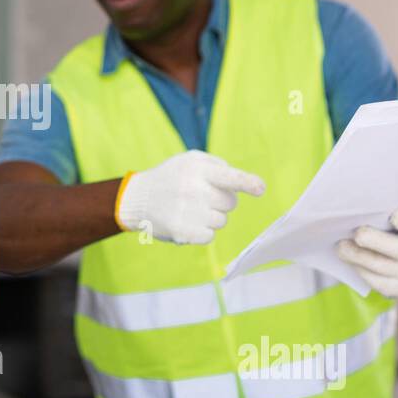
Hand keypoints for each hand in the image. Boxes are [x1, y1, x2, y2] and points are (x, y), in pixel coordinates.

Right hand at [115, 149, 265, 244]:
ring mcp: (188, 213)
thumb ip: (217, 167)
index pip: (229, 177)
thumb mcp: (189, 160)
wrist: (137, 199)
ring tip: (189, 209)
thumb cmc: (170, 177)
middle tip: (199, 196)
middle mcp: (193, 190)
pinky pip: (210, 236)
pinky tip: (186, 221)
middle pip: (230, 203)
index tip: (261, 189)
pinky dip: (201, 231)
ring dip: (211, 217)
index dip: (248, 183)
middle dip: (221, 201)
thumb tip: (243, 183)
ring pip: (221, 221)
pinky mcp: (183, 232)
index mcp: (197, 169)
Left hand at [335, 208, 397, 298]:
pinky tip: (350, 261)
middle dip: (374, 241)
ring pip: (384, 268)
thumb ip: (387, 218)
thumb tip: (358, 213)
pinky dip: (361, 271)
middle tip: (355, 234)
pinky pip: (379, 283)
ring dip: (359, 257)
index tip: (393, 215)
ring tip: (341, 248)